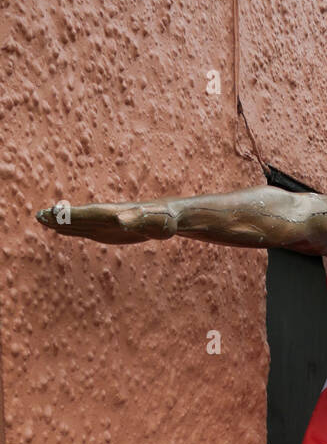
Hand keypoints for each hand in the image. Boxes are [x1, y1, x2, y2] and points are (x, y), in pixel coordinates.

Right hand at [35, 201, 177, 242]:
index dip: (73, 214)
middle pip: (80, 217)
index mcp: (116, 214)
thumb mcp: (157, 223)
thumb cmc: (166, 221)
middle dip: (60, 217)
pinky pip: (86, 230)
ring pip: (80, 223)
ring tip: (41, 218)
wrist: (169, 217)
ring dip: (61, 222)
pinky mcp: (107, 231)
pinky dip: (72, 229)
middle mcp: (107, 216)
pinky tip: (60, 229)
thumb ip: (140, 220)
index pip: (90, 214)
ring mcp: (105, 223)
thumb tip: (120, 219)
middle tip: (39, 215)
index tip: (55, 212)